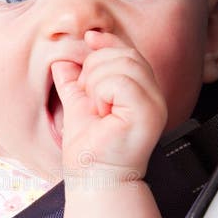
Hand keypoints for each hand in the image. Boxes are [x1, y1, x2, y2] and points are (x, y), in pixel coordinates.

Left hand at [51, 30, 167, 179]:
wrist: (93, 178)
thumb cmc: (89, 150)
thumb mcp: (78, 105)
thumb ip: (74, 82)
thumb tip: (63, 60)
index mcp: (141, 91)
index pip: (129, 52)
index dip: (109, 41)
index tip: (90, 39)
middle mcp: (153, 96)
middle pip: (125, 54)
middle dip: (95, 68)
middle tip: (88, 97)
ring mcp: (154, 104)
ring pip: (122, 64)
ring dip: (97, 82)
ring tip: (96, 108)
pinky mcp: (148, 113)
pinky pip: (120, 82)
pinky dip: (102, 93)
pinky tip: (101, 112)